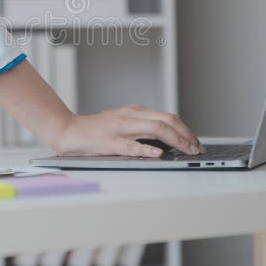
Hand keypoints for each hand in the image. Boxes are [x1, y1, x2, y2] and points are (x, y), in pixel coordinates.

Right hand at [52, 105, 202, 156]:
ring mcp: (120, 129)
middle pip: (166, 121)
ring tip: (186, 150)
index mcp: (135, 112)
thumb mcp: (122, 123)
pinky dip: (148, 149)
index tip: (195, 142)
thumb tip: (166, 141)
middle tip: (196, 148)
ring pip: (154, 129)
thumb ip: (141, 128)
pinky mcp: (110, 142)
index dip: (185, 129)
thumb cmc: (95, 130)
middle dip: (186, 135)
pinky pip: (132, 146)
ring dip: (175, 140)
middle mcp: (130, 117)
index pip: (167, 117)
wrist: (69, 130)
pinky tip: (158, 154)